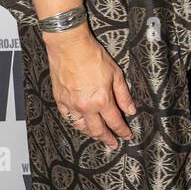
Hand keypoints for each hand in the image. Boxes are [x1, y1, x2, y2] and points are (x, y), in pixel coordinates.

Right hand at [44, 24, 136, 148]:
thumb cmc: (91, 55)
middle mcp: (86, 106)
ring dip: (91, 134)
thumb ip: (123, 94)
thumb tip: (130, 110)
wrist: (69, 46)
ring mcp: (71, 104)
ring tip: (98, 135)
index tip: (126, 136)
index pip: (114, 122)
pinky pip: (68, 117)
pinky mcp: (60, 99)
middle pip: (98, 130)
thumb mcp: (115, 73)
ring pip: (81, 127)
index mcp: (101, 100)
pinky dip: (75, 123)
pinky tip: (80, 124)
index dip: (122, 131)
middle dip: (107, 138)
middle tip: (112, 143)